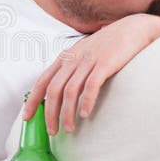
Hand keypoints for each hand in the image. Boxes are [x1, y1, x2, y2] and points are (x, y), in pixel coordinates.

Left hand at [23, 14, 159, 134]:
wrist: (132, 28)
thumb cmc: (108, 45)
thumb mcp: (83, 54)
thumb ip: (72, 70)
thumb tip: (61, 94)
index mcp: (65, 58)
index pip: (42, 81)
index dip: (32, 100)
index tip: (27, 117)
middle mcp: (73, 59)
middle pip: (53, 90)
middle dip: (49, 113)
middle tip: (52, 131)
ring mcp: (88, 61)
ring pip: (70, 91)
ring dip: (67, 113)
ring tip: (69, 129)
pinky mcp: (105, 63)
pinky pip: (92, 85)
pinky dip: (86, 101)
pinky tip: (85, 115)